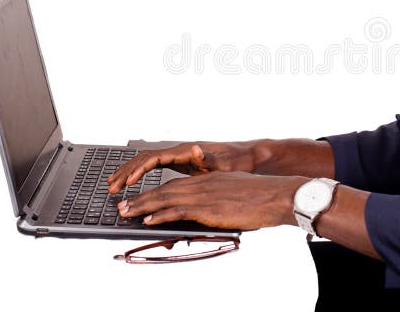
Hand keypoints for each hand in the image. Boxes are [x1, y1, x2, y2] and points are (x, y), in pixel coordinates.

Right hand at [107, 141, 254, 193]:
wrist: (249, 158)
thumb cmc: (238, 162)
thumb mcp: (226, 165)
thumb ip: (210, 160)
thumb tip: (197, 150)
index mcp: (187, 152)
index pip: (155, 158)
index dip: (139, 169)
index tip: (128, 182)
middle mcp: (181, 151)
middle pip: (145, 158)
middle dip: (127, 172)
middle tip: (112, 187)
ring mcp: (180, 156)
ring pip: (147, 161)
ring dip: (129, 172)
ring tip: (114, 185)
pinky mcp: (181, 162)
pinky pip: (154, 166)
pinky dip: (140, 173)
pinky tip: (132, 182)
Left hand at [117, 172, 308, 229]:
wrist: (276, 194)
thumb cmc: (263, 196)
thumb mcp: (237, 190)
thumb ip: (222, 198)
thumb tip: (216, 209)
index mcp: (209, 179)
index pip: (175, 184)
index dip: (155, 192)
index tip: (140, 198)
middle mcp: (202, 184)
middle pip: (164, 189)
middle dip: (141, 198)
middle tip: (122, 205)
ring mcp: (204, 194)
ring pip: (165, 198)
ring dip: (142, 206)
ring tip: (125, 212)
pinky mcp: (208, 206)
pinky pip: (177, 210)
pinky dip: (159, 215)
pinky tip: (147, 220)